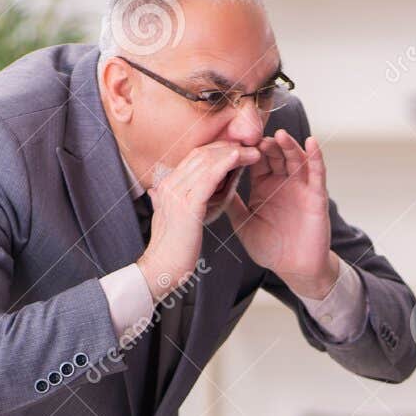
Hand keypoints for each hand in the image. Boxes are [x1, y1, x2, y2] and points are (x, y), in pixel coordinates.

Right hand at [137, 141, 260, 299]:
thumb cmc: (175, 249)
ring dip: (233, 153)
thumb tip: (193, 188)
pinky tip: (239, 157)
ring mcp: (176, 192)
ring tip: (253, 152)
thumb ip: (187, 200)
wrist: (162, 269)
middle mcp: (169, 184)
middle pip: (201, 154)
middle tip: (251, 146)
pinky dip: (225, 164)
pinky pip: (209, 176)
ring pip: (207, 161)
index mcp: (167, 186)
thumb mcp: (181, 217)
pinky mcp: (186, 204)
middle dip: (229, 147)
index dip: (219, 150)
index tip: (240, 150)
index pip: (195, 157)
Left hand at [224, 128, 338, 297]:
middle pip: (275, 154)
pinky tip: (311, 142)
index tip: (235, 140)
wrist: (294, 269)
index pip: (256, 161)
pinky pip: (317, 172)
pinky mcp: (316, 195)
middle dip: (266, 144)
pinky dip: (316, 156)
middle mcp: (283, 182)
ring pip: (295, 158)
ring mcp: (301, 187)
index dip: (247, 150)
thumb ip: (232, 204)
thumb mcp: (244, 224)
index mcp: (264, 186)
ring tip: (279, 135)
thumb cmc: (270, 248)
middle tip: (255, 137)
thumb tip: (211, 186)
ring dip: (288, 145)